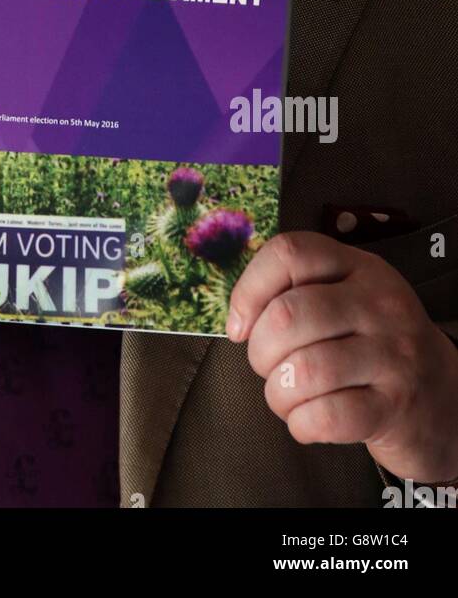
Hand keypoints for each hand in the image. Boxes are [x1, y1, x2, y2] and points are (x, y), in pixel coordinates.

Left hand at [227, 229, 457, 483]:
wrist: (445, 397)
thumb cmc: (374, 346)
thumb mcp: (347, 300)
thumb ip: (297, 293)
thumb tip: (239, 320)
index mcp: (358, 268)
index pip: (289, 253)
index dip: (249, 289)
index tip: (241, 325)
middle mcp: (379, 303)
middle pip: (288, 314)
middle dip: (260, 351)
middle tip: (269, 367)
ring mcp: (392, 355)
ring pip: (304, 369)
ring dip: (278, 394)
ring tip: (286, 396)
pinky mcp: (396, 407)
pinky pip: (327, 416)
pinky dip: (301, 424)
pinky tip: (307, 420)